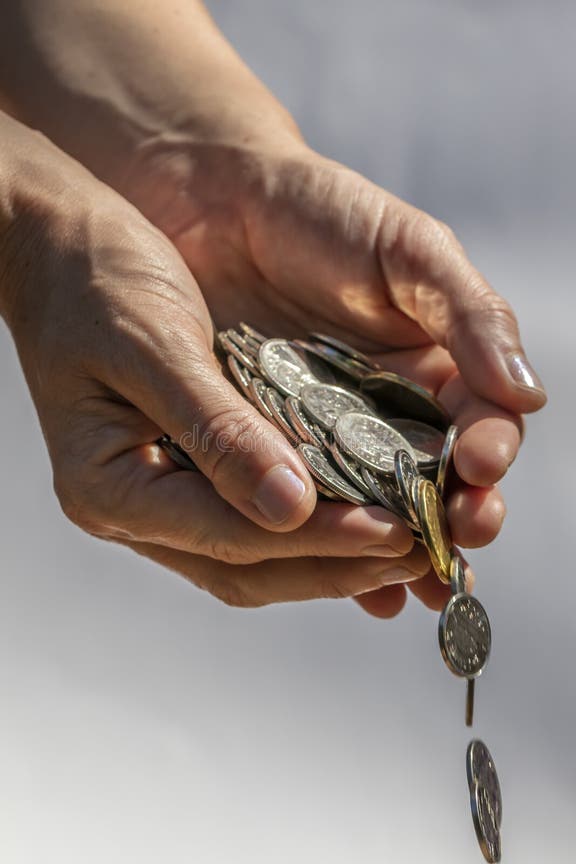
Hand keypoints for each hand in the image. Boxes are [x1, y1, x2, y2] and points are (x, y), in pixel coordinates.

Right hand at [1, 114, 429, 609]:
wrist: (56, 239)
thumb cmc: (91, 277)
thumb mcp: (154, 343)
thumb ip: (217, 430)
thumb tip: (290, 509)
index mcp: (110, 485)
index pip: (228, 540)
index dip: (317, 543)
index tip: (396, 532)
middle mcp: (135, 503)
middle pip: (248, 566)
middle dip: (339, 563)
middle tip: (422, 552)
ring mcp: (161, 489)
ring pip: (258, 551)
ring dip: (335, 552)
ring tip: (412, 539)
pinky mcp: (187, 463)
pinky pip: (256, 511)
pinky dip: (315, 516)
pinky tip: (368, 505)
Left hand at [126, 140, 545, 616]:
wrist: (220, 205)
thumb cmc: (325, 215)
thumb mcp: (411, 252)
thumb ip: (471, 316)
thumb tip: (529, 395)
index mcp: (437, 368)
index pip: (481, 427)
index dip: (489, 454)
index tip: (481, 469)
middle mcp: (391, 412)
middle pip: (435, 484)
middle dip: (451, 518)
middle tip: (454, 539)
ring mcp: (331, 436)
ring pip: (373, 508)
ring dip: (395, 553)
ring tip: (401, 587)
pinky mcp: (274, 447)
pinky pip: (306, 503)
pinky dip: (327, 545)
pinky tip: (345, 581)